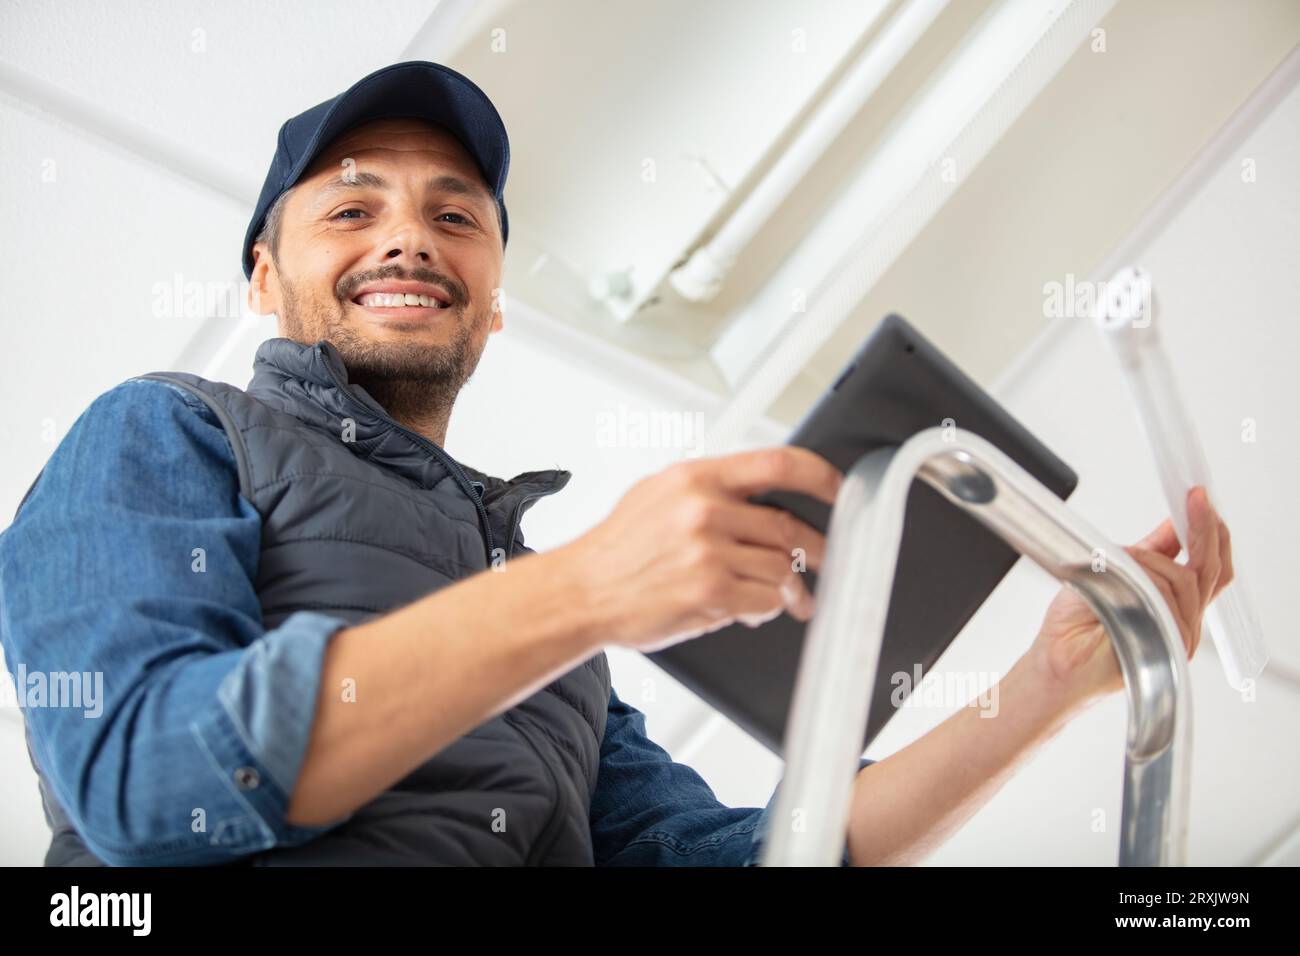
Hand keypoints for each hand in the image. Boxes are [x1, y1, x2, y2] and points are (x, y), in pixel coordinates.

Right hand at [561, 447, 841, 652]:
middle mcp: (704, 510)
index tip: (839, 491)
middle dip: (817, 548)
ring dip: (790, 588)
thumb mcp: (657, 494)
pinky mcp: (709, 593)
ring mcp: (708, 553)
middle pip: (787, 525)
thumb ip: (708, 489)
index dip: (820, 476)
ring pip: (781, 568)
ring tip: (787, 597)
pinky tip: (754, 610)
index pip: (778, 463)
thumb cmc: (617, 548)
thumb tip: (759, 493)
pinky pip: (766, 601)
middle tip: (827, 560)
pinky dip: (768, 609)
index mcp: (696, 477)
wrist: (582, 592)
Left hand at [1030, 485, 1234, 706]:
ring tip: (1119, 562)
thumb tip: (1173, 525)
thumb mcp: (1112, 572)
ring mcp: (1179, 632)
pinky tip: (1124, 577)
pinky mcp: (1169, 644)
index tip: (1201, 501)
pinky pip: (1169, 601)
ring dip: (1150, 561)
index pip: (1210, 565)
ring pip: (1184, 580)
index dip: (1212, 533)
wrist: (1055, 661)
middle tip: (1197, 500)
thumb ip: (1149, 552)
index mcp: (1173, 602)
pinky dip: (1146, 580)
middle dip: (1203, 530)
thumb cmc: (1074, 625)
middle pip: (1210, 568)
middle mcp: (1183, 618)